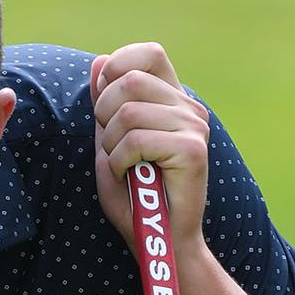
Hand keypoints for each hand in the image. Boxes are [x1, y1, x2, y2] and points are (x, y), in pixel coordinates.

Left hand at [90, 43, 210, 260]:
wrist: (162, 240)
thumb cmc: (135, 198)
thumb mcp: (110, 144)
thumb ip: (106, 105)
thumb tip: (99, 61)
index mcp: (174, 100)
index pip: (148, 54)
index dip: (118, 68)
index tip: (105, 104)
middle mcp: (189, 108)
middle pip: (130, 80)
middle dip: (104, 113)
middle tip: (112, 147)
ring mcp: (194, 127)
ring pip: (128, 111)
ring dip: (111, 144)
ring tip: (124, 167)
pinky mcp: (192, 150)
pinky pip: (136, 141)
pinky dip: (120, 163)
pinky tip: (131, 178)